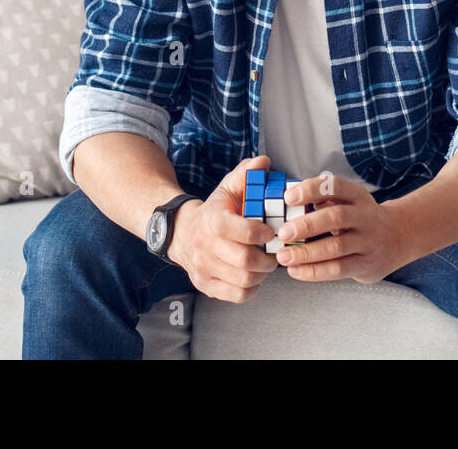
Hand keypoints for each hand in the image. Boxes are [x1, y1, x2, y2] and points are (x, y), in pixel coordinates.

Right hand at [168, 155, 277, 302]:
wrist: (182, 233)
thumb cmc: (214, 211)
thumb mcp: (227, 187)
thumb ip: (246, 173)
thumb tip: (264, 161)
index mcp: (212, 220)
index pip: (242, 231)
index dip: (262, 233)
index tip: (271, 231)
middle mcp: (205, 247)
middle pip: (245, 260)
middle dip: (268, 258)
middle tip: (275, 251)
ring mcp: (203, 268)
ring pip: (243, 280)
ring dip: (262, 273)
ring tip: (265, 262)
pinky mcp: (206, 285)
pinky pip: (236, 295)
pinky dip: (251, 288)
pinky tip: (253, 275)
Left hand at [274, 173, 409, 283]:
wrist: (398, 238)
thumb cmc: (360, 218)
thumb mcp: (349, 201)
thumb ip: (323, 200)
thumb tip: (288, 202)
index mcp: (357, 196)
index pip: (335, 186)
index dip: (311, 189)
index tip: (289, 197)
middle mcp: (365, 217)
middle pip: (337, 217)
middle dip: (307, 225)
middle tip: (283, 233)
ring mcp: (368, 242)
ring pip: (336, 247)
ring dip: (307, 253)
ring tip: (284, 256)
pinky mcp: (366, 265)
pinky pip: (338, 269)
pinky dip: (314, 271)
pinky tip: (295, 270)